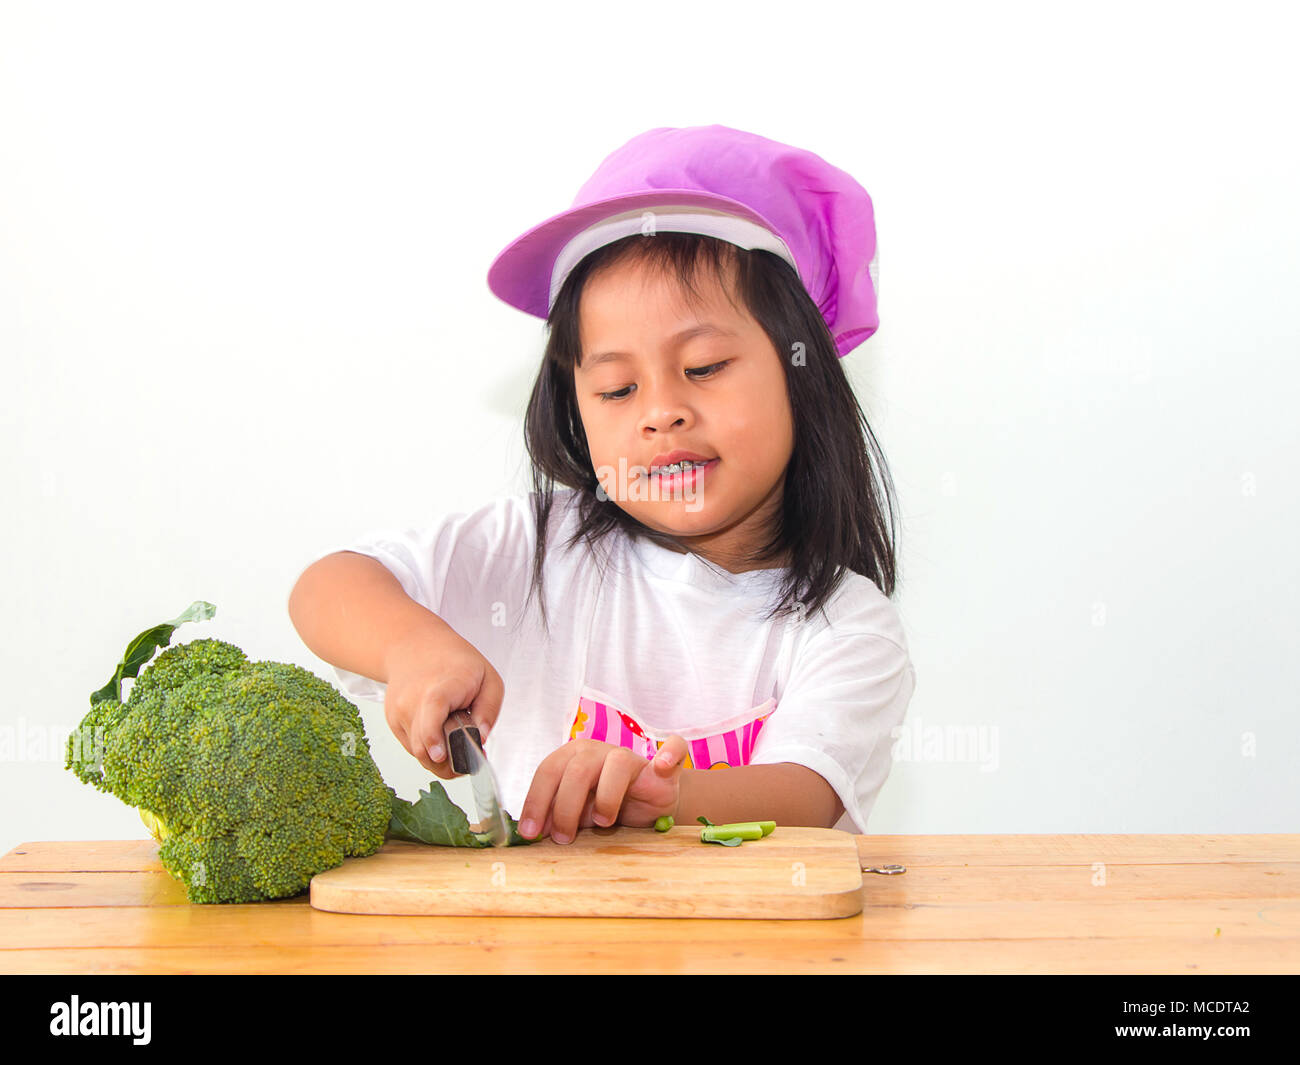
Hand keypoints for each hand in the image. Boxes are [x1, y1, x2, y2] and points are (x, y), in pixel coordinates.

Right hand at [382, 626, 503, 777]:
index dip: (433, 740)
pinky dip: (428, 748)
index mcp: (439, 689)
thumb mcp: (487, 678)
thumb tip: (482, 737)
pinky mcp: (393, 721)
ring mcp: (399, 712)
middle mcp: (412, 702)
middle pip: (422, 746)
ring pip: (417, 753)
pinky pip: (412, 747)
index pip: (430, 717)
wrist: (414, 647)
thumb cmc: (453, 661)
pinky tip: (440, 733)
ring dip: (439, 758)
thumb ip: (489, 710)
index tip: (441, 755)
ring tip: (455, 741)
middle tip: (467, 761)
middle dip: (447, 763)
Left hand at [518, 735, 688, 843]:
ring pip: (617, 763)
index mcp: (571, 757)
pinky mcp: (662, 768)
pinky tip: (662, 766)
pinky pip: (673, 749)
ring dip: (606, 797)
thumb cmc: (604, 807)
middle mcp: (598, 752)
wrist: (646, 807)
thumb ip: (555, 816)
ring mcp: (631, 757)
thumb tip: (531, 832)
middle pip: (577, 770)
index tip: (531, 833)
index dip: (536, 801)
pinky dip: (669, 755)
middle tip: (563, 838)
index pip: (548, 771)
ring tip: (602, 824)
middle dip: (565, 807)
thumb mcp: (576, 813)